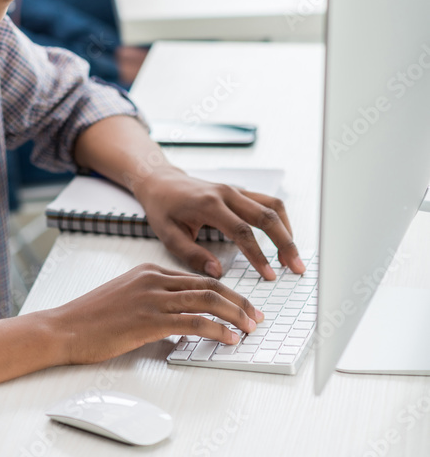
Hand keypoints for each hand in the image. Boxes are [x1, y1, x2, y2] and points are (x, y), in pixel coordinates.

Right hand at [46, 263, 263, 364]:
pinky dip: (216, 330)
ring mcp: (152, 298)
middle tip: (256, 316)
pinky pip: (193, 322)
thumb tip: (183, 319)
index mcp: (150, 270)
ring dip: (234, 315)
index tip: (243, 306)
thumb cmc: (92, 318)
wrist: (65, 327)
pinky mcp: (149, 320)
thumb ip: (155, 301)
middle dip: (238, 302)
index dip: (226, 292)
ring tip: (249, 328)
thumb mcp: (127, 297)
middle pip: (209, 285)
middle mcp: (154, 279)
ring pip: (206, 300)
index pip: (198, 278)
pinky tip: (228, 340)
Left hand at [136, 170, 305, 280]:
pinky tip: (282, 239)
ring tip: (291, 257)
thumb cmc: (163, 208)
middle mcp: (226, 193)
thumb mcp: (168, 235)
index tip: (270, 275)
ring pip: (273, 205)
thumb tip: (218, 273)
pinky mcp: (239, 191)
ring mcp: (235, 189)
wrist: (161, 181)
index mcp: (209, 204)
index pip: (242, 231)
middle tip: (296, 267)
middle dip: (285, 242)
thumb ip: (192, 255)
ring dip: (287, 230)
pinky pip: (267, 201)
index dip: (258, 255)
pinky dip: (280, 220)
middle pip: (266, 215)